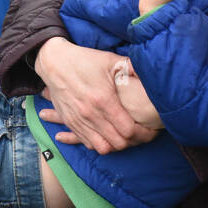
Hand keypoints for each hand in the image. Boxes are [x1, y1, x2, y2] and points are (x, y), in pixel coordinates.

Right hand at [34, 37, 158, 152]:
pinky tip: (108, 136)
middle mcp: (90, 114)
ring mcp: (79, 120)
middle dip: (133, 142)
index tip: (151, 130)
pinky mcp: (70, 122)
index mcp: (103, 100)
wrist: (54, 62)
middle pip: (117, 143)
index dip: (143, 134)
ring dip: (116, 145)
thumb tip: (153, 73)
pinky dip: (100, 143)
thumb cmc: (84, 60)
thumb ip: (133, 68)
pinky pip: (87, 143)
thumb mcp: (111, 60)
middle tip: (142, 135)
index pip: (128, 130)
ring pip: (102, 148)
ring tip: (125, 137)